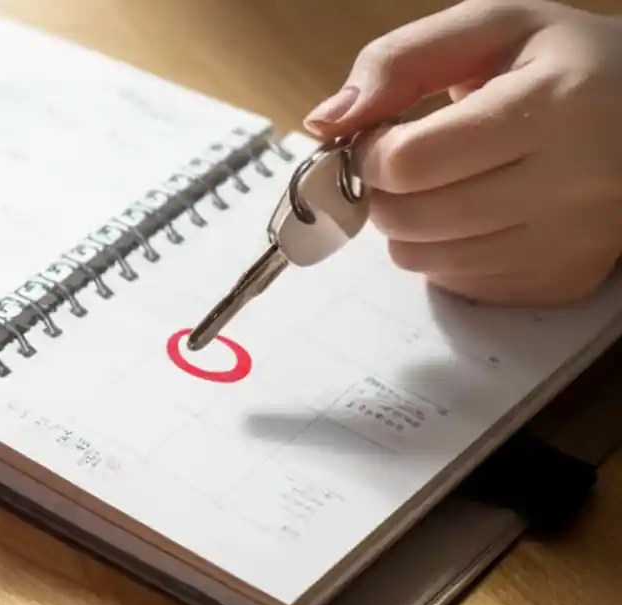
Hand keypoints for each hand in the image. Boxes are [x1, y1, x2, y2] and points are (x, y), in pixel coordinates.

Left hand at [304, 0, 621, 304]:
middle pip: (411, 218)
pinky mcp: (566, 280)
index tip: (378, 136)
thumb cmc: (563, 62)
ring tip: (441, 184)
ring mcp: (573, 241)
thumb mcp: (491, 28)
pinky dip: (446, 253)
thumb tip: (323, 123)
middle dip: (381, 190)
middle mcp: (573, 182)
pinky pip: (461, 284)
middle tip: (402, 162)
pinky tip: (478, 213)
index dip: (370, 152)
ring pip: (426, 260)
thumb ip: (399, 62)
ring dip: (407, 226)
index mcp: (553, 104)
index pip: (410, 161)